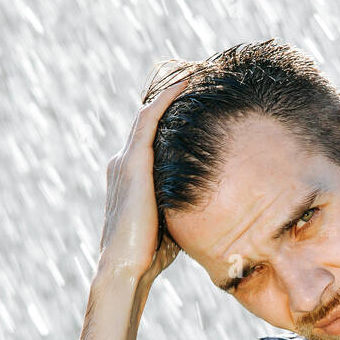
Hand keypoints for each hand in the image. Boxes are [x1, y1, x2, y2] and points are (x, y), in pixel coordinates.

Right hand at [98, 76, 189, 284]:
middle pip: (149, 119)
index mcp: (129, 176)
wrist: (125, 268)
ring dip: (171, 90)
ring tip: (195, 71)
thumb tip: (216, 202)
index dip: (171, 117)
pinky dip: (167, 99)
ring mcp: (125, 161)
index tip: (194, 102)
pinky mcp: (133, 163)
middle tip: (199, 76)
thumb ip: (182, 202)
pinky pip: (150, 119)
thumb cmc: (152, 255)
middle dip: (171, 96)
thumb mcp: (170, 220)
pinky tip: (186, 83)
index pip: (151, 137)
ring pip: (149, 113)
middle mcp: (123, 163)